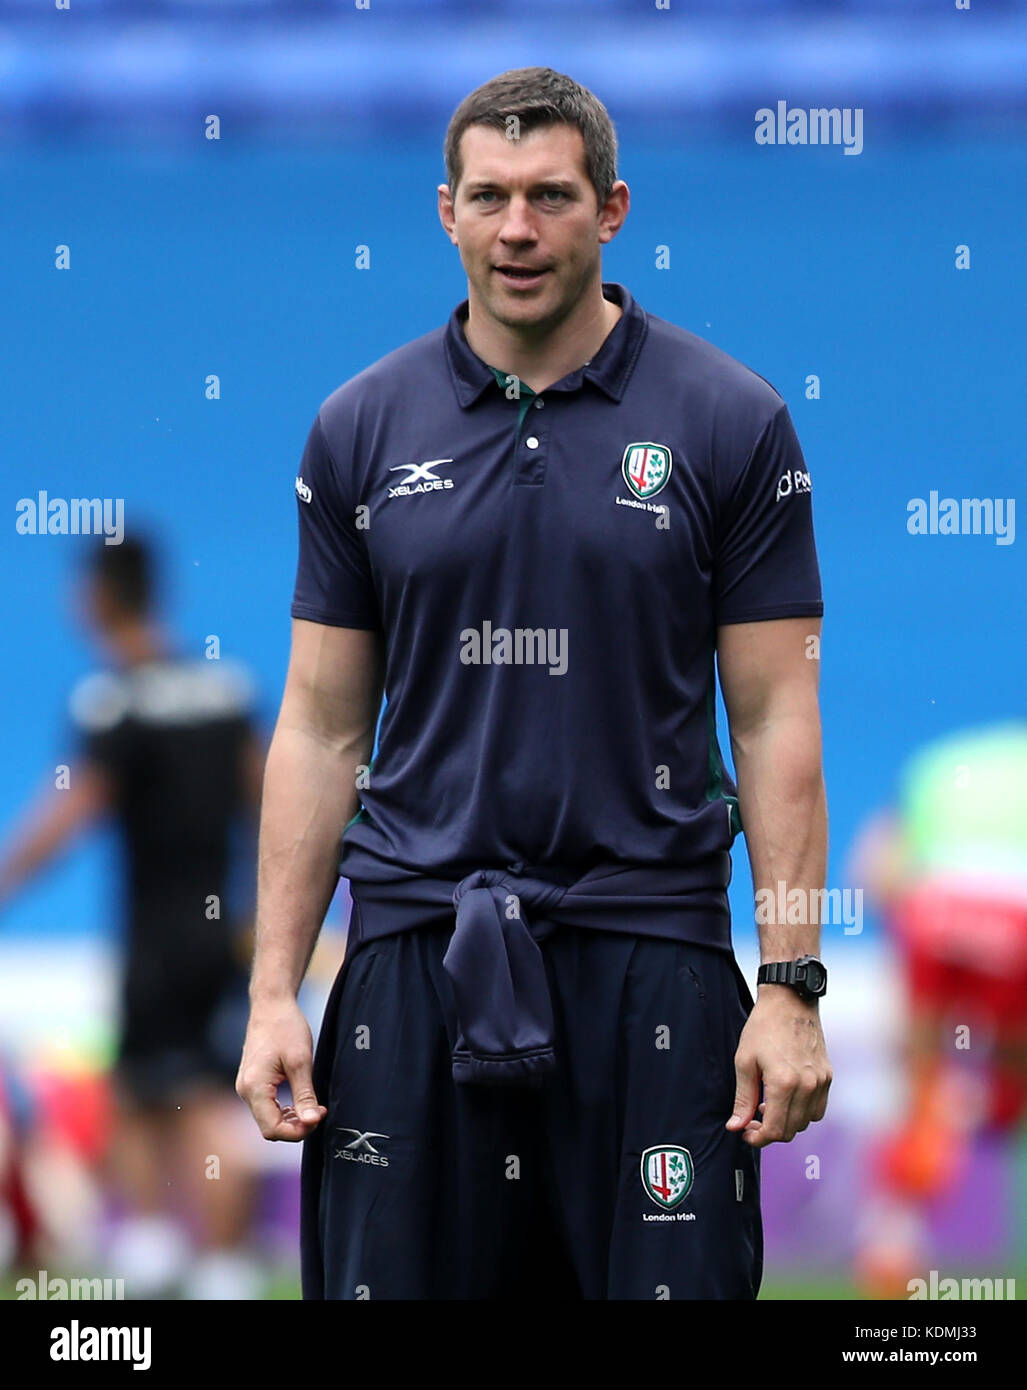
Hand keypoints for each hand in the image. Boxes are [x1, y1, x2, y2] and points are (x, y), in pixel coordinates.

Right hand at [236, 995, 326, 1140]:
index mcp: (254, 1087)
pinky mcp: (252, 1082)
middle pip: (268, 1127)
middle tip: (319, 1112)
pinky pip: (265, 1107)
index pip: (272, 1129)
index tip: (318, 1118)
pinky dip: (283, 1110)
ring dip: (290, 1120)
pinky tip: (299, 1102)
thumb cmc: (285, 1027)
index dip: (297, 1131)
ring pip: (267, 1118)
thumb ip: (305, 1094)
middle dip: (295, 1126)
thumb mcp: (301, 1061)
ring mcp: (246, 1086)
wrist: (271, 1005)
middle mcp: (245, 1090)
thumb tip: (312, 1121)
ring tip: (312, 1107)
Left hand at [725, 987, 831, 1145]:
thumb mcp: (744, 1061)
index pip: (774, 1130)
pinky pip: (818, 1108)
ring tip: (767, 1106)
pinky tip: (786, 1098)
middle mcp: (808, 1086)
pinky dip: (802, 1112)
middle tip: (752, 1120)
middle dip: (769, 1132)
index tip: (746, 1133)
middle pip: (790, 1130)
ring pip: (805, 1122)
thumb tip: (736, 1126)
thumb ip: (742, 1098)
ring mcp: (821, 1082)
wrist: (790, 1000)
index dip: (758, 1138)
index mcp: (784, 1084)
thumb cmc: (763, 1027)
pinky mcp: (828, 1076)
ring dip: (786, 1122)